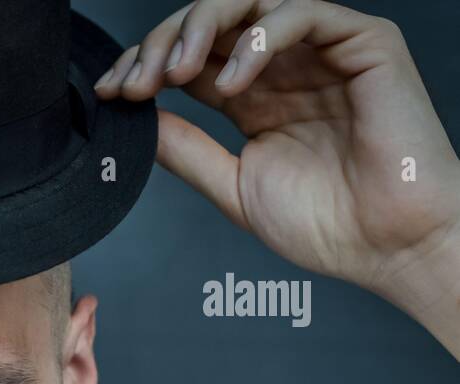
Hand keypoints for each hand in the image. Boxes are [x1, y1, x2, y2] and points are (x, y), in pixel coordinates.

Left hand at [96, 0, 459, 328]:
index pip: (186, 59)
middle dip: (158, 45)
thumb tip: (135, 120)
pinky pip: (300, 13)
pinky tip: (228, 83)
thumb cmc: (326, 223)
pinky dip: (255, 40)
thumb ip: (185, 149)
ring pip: (248, 3)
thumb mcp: (233, 185)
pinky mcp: (362, 43)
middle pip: (206, 24)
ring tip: (170, 73)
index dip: (142, 67)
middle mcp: (281, 68)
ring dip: (196, 29)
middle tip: (132, 83)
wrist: (389, 245)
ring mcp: (320, 51)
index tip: (109, 94)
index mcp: (251, 97)